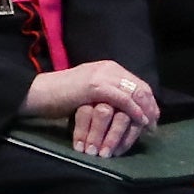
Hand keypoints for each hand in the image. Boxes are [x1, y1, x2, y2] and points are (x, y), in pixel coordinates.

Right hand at [24, 61, 158, 157]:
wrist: (39, 94)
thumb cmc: (59, 96)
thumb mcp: (88, 92)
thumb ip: (105, 94)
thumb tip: (122, 107)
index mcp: (107, 67)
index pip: (136, 82)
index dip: (147, 100)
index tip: (152, 117)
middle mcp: (108, 68)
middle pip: (140, 86)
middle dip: (151, 106)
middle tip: (155, 124)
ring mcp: (102, 75)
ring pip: (135, 91)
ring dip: (146, 110)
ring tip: (150, 125)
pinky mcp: (96, 86)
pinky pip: (124, 99)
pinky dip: (135, 111)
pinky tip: (140, 121)